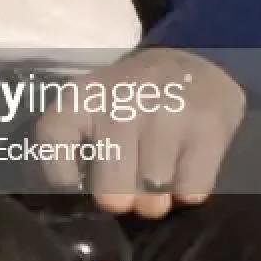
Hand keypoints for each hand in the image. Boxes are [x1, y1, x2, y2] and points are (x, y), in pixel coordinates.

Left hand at [33, 46, 246, 218]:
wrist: (198, 60)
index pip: (54, 137)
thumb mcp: (94, 102)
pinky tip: (184, 169)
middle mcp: (123, 103)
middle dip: (122, 200)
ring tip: (159, 178)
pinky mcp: (206, 129)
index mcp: (86, 95)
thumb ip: (74, 141)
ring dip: (157, 199)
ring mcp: (166, 115)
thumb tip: (72, 196)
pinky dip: (188, 191)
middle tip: (131, 188)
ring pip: (153, 197)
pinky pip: (190, 191)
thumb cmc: (136, 95)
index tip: (74, 185)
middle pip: (111, 192)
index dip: (60, 173)